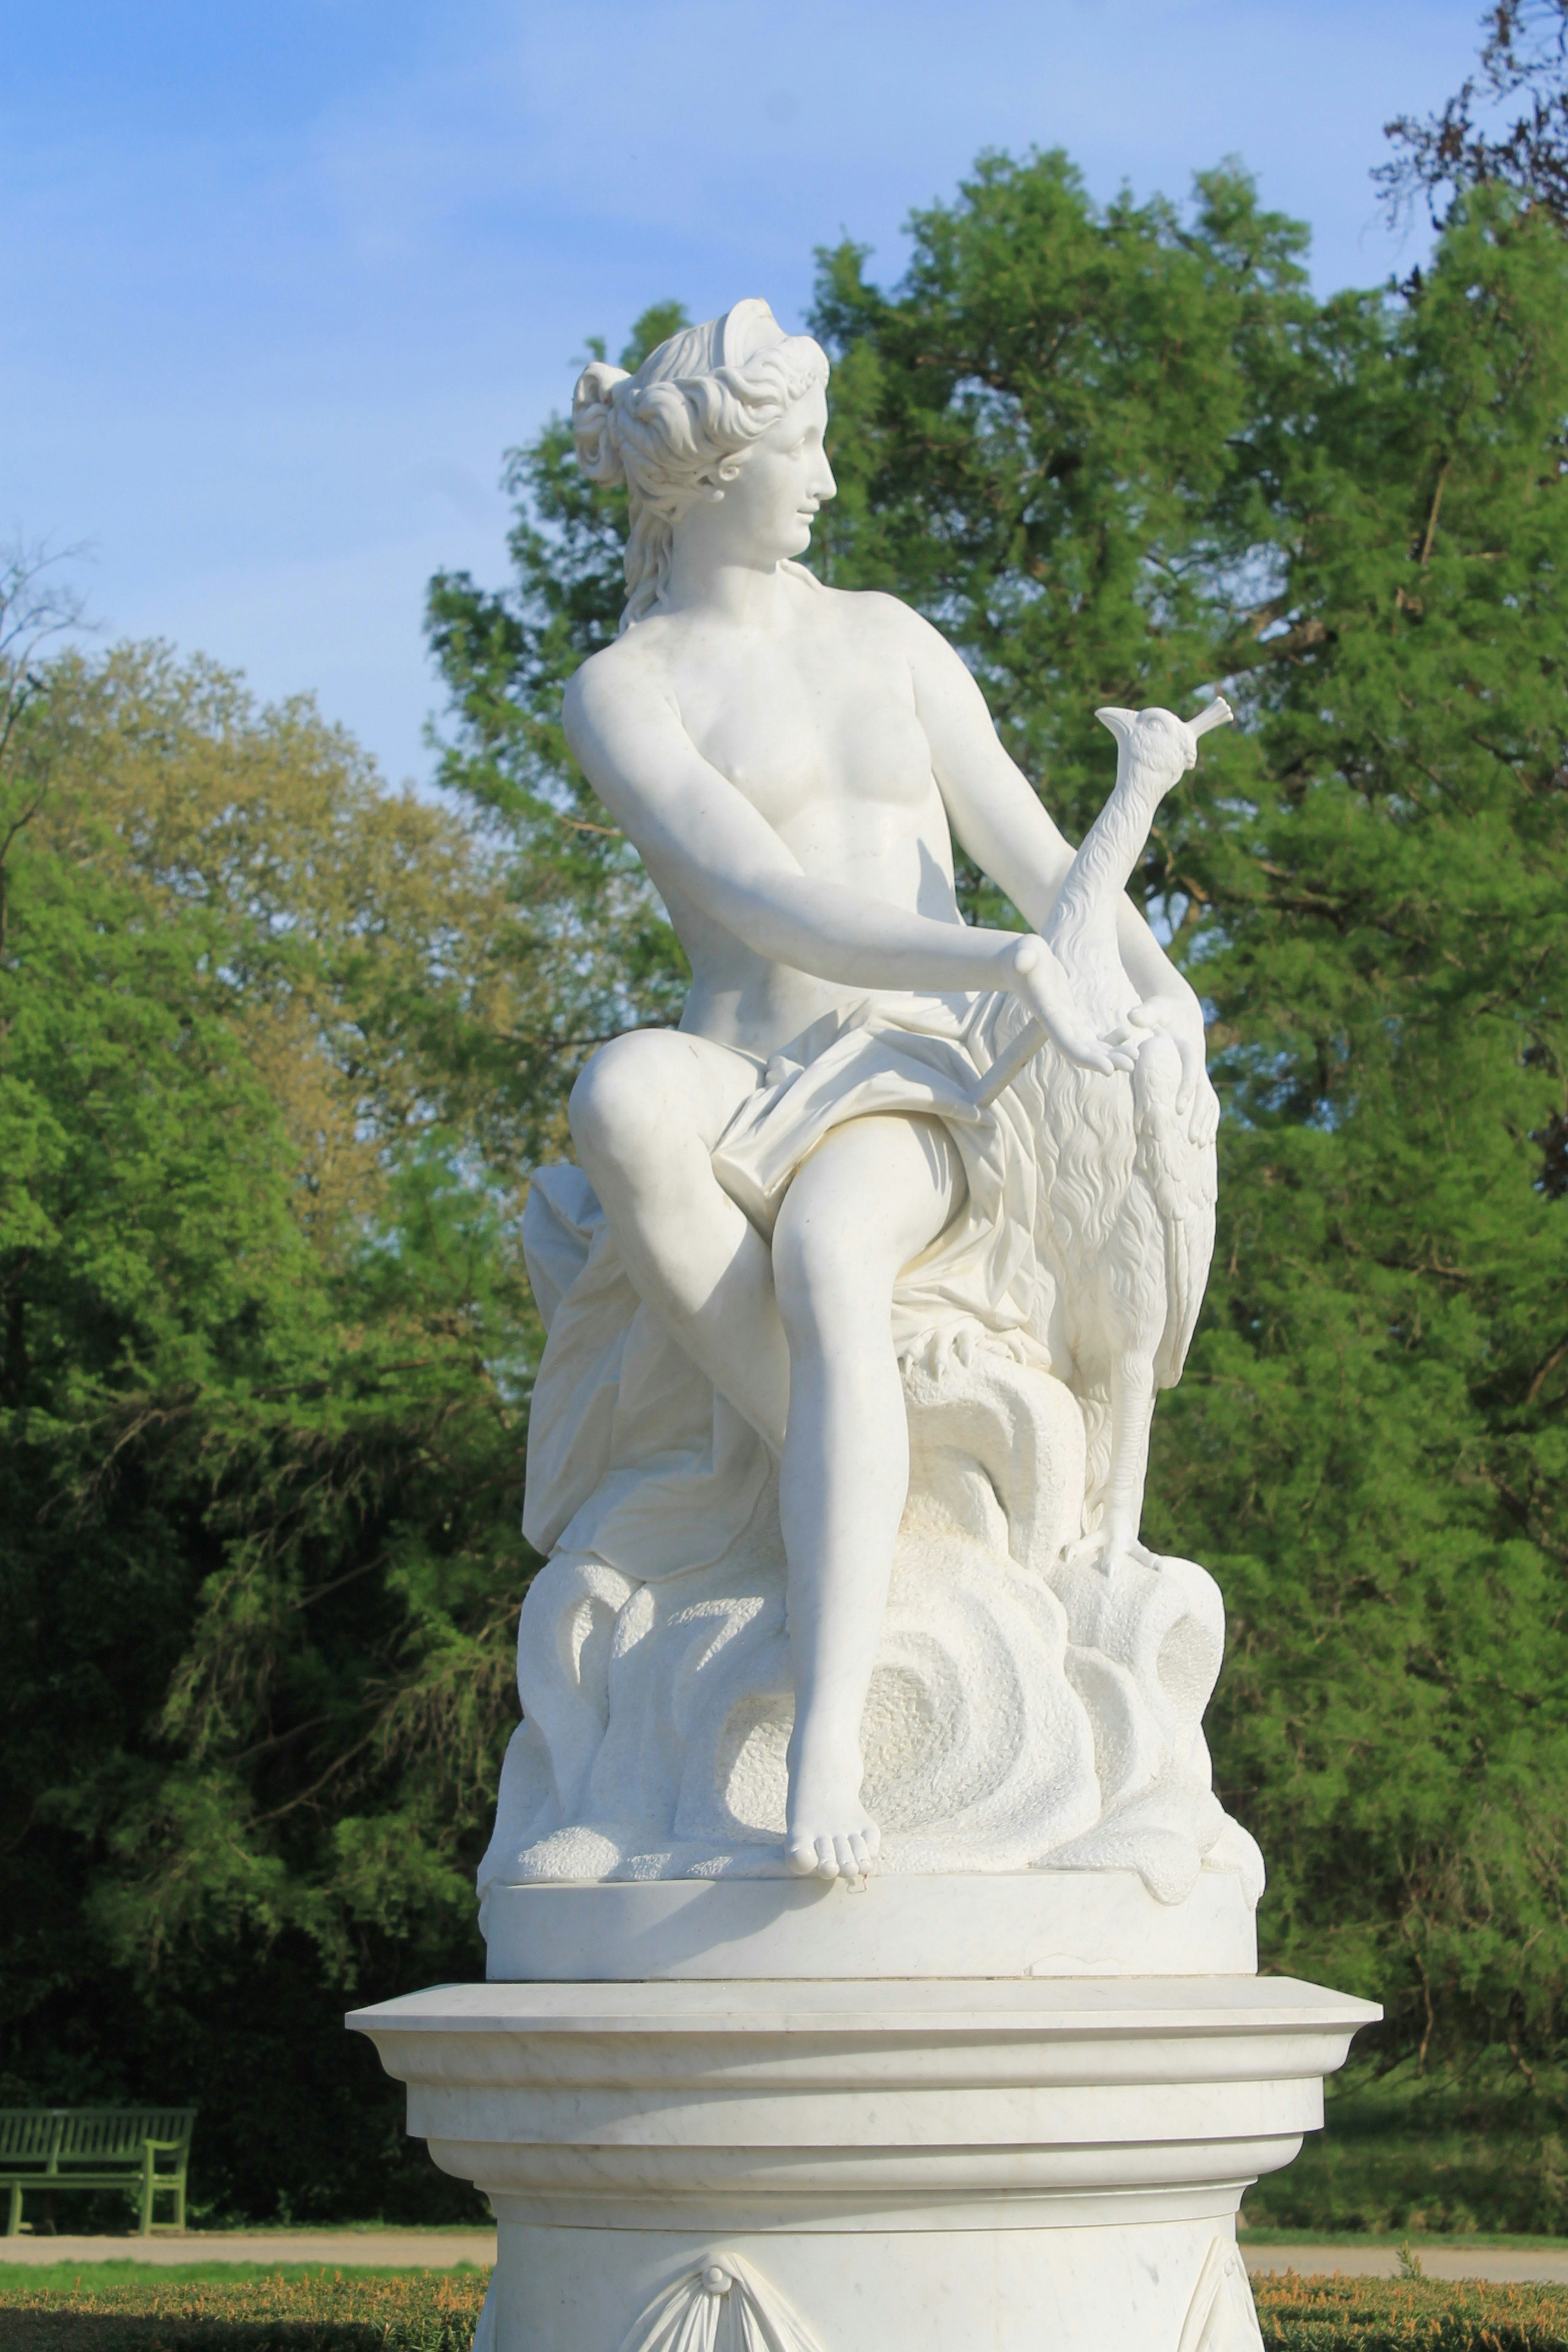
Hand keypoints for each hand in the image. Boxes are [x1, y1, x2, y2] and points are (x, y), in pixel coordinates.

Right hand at [1009, 938, 1136, 1077]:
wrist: (1022, 960)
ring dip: (1112, 1054)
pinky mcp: (1073, 1018)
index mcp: (1049, 1015)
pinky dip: (1110, 1040)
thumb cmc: (1025, 954)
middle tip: (1132, 1064)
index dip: (1088, 1059)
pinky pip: (1094, 1036)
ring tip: (1136, 1054)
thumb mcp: (1024, 950)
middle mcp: (1057, 1025)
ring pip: (1091, 1048)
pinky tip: (1128, 1036)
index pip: (1068, 1045)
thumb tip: (1021, 962)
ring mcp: (1066, 1023)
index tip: (1109, 1070)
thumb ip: (1023, 957)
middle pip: (1083, 1052)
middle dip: (1107, 1061)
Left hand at [1105, 992, 1217, 1142]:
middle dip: (1197, 1115)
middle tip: (1190, 1138)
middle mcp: (1199, 1063)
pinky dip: (1208, 1121)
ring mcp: (1201, 1073)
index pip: (1190, 1070)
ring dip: (1205, 1122)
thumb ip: (1145, 1012)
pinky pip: (1208, 1103)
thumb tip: (1132, 1016)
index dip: (1185, 1089)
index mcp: (1189, 1048)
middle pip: (1202, 1092)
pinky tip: (1206, 1140)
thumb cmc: (1163, 1012)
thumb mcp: (1155, 1008)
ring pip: (1208, 1100)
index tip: (1178, 1108)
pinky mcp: (1199, 1080)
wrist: (1180, 1011)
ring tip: (1199, 1144)